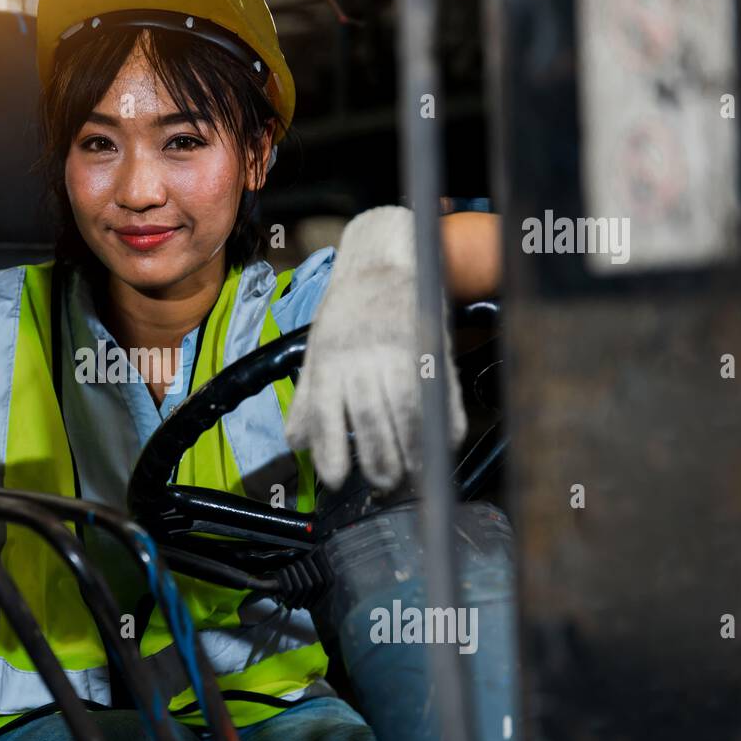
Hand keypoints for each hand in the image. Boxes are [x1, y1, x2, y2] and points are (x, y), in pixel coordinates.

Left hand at [285, 206, 466, 490]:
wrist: (385, 257)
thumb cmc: (349, 308)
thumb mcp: (318, 349)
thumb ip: (308, 398)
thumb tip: (297, 443)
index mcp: (329, 360)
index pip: (325, 415)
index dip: (331, 453)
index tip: (337, 480)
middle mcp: (362, 357)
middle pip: (368, 420)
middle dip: (378, 460)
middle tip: (383, 483)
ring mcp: (400, 351)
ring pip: (405, 412)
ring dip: (410, 451)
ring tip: (411, 473)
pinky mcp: (432, 347)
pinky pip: (440, 396)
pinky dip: (443, 427)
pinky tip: (439, 447)